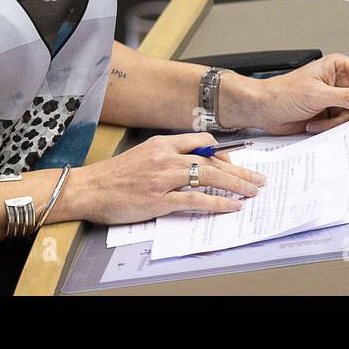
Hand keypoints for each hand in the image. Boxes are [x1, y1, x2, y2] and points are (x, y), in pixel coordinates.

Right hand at [66, 132, 266, 225]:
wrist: (89, 188)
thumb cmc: (114, 175)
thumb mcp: (143, 155)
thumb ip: (168, 156)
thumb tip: (195, 163)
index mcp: (163, 143)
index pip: (204, 142)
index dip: (225, 152)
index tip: (238, 162)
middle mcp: (166, 157)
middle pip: (213, 161)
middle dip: (240, 171)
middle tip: (258, 179)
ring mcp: (164, 178)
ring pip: (209, 177)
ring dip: (236, 185)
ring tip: (252, 192)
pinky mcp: (159, 200)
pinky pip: (196, 200)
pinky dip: (218, 203)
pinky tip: (232, 206)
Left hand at [251, 53, 348, 135]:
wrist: (263, 110)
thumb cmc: (283, 93)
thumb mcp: (317, 95)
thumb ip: (348, 98)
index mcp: (339, 67)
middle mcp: (341, 82)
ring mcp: (336, 100)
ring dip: (338, 122)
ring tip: (318, 121)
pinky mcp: (330, 116)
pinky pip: (343, 126)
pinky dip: (330, 129)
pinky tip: (313, 125)